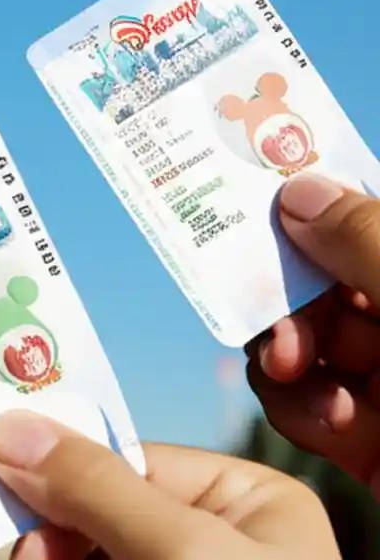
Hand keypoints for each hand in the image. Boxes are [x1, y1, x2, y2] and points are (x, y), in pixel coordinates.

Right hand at [0, 410, 337, 559]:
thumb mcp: (184, 549)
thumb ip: (96, 488)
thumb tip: (7, 430)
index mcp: (247, 501)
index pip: (131, 461)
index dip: (61, 461)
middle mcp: (214, 541)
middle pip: (98, 507)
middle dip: (49, 520)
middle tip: (16, 541)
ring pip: (84, 545)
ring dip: (45, 551)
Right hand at [247, 173, 379, 497]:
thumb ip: (372, 241)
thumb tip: (300, 189)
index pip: (373, 212)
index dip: (320, 198)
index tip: (260, 194)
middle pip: (327, 275)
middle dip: (292, 295)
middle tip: (284, 323)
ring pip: (305, 339)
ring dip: (289, 356)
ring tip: (306, 379)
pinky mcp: (375, 440)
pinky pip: (305, 402)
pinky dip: (300, 409)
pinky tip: (333, 426)